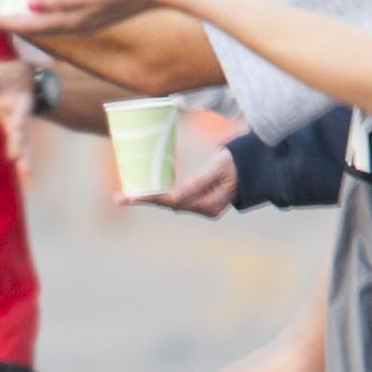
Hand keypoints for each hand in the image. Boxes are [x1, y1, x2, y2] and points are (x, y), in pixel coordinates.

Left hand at [0, 0, 187, 37]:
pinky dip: (39, 2)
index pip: (24, 24)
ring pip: (41, 16)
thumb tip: (31, 5)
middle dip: (1, 18)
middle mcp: (73, 21)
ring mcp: (82, 14)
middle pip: (28, 23)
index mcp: (70, 19)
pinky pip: (57, 6)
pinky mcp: (92, 3)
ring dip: (18, 11)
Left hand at [0, 57, 33, 166]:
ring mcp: (17, 118)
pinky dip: (25, 164)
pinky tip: (27, 182)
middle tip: (15, 148)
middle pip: (12, 114)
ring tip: (25, 170)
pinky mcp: (20, 132)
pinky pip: (24, 148)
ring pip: (22, 135)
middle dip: (14, 128)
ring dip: (23, 152)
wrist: (23, 75)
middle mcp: (7, 102)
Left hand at [121, 148, 236, 216]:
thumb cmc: (237, 161)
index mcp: (209, 205)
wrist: (253, 166)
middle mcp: (203, 209)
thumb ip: (198, 182)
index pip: (174, 202)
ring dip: (147, 198)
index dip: (151, 198)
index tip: (132, 196)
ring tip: (123, 197)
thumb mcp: (218, 167)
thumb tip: (174, 198)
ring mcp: (201, 206)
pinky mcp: (198, 200)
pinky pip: (174, 198)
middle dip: (143, 200)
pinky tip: (142, 192)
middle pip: (167, 205)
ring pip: (169, 203)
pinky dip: (158, 194)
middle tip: (118, 198)